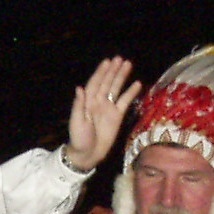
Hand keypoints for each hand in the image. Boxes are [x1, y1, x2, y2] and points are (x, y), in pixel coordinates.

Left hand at [64, 57, 139, 172]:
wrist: (87, 155)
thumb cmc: (79, 138)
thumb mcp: (77, 122)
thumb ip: (79, 105)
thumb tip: (80, 88)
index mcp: (88, 101)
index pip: (95, 83)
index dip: (101, 72)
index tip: (108, 61)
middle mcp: (98, 102)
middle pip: (107, 82)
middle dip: (113, 71)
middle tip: (120, 58)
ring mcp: (108, 108)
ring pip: (116, 89)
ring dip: (121, 77)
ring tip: (128, 64)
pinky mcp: (117, 116)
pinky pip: (125, 102)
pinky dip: (130, 93)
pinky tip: (137, 84)